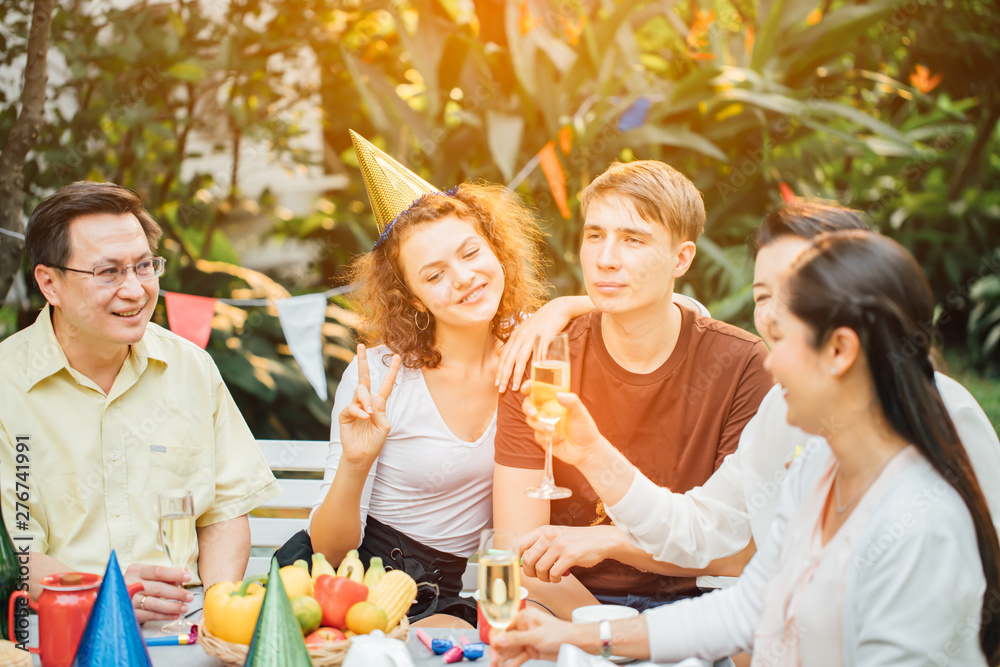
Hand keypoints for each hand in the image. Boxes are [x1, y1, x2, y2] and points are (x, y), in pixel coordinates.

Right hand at [124, 562, 192, 623]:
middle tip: (190, 597)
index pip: (158, 571)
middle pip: (158, 588)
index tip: (188, 577)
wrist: (115, 599)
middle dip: (176, 593)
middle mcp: (130, 583)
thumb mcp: (149, 575)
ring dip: (172, 606)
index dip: (174, 574)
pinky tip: (174, 615)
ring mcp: (128, 599)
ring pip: (154, 603)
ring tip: (184, 608)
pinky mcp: (129, 613)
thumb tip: (185, 571)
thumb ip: (166, 574)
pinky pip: (149, 615)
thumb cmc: (138, 584)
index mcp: (136, 570)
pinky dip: (164, 616)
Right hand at [339, 344, 401, 464]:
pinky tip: (364, 417)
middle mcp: (366, 402)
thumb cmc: (374, 441)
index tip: (397, 356)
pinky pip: (352, 406)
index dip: (392, 371)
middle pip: (364, 378)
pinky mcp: (345, 414)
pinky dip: (359, 411)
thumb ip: (380, 412)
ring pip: (360, 391)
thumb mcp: (384, 426)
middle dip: (362, 361)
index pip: (386, 384)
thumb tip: (369, 402)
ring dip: (365, 400)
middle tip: (361, 346)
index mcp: (378, 403)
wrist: (363, 455)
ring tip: (369, 414)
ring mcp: (354, 407)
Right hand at [489, 608, 579, 665]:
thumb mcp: (536, 636)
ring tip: (496, 666)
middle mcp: (524, 627)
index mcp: (524, 617)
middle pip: (505, 639)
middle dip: (498, 650)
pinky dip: (512, 663)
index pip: (503, 626)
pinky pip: (518, 657)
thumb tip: (499, 639)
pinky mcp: (531, 650)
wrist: (576, 644)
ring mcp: (527, 639)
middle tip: (494, 660)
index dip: (496, 637)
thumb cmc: (561, 633)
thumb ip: (516, 638)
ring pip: (510, 649)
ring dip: (502, 658)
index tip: (492, 647)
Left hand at [496, 296, 590, 392]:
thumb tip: (500, 353)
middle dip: (504, 376)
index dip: (499, 371)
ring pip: (521, 358)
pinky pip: (539, 352)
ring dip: (516, 373)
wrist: (557, 309)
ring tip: (514, 387)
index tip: (496, 384)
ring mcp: (533, 336)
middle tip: (500, 390)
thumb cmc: (541, 322)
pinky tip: (535, 374)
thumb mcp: (523, 330)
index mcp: (515, 336)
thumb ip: (511, 343)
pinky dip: (536, 363)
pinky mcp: (545, 336)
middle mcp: (521, 336)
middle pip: (509, 359)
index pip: (504, 356)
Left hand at [519, 525, 620, 582]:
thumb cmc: (576, 541)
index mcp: (543, 531)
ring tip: (550, 576)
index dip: (514, 558)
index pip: (519, 544)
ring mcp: (559, 545)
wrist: (600, 539)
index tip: (518, 567)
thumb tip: (521, 561)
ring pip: (540, 568)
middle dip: (530, 572)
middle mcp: (549, 536)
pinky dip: (554, 579)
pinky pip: (553, 573)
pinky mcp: (570, 555)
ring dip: (543, 578)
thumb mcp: (555, 536)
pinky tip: (559, 576)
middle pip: (527, 559)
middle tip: (538, 575)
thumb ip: (539, 545)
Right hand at [520, 385, 605, 466]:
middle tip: (534, 414)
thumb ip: (572, 401)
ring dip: (540, 426)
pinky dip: (547, 438)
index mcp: (554, 401)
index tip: (525, 388)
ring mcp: (544, 424)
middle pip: (528, 405)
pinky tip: (560, 439)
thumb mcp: (581, 412)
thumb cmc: (585, 428)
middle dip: (528, 409)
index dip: (529, 387)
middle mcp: (547, 411)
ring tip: (553, 430)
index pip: (538, 391)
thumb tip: (558, 394)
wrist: (586, 450)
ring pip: (531, 421)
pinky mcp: (543, 438)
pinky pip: (537, 436)